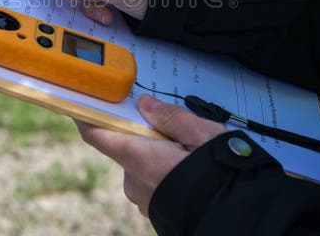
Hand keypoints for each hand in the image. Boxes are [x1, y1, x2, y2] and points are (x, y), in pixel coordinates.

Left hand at [75, 95, 226, 215]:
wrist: (236, 218)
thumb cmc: (220, 178)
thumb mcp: (202, 134)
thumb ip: (171, 117)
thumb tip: (146, 105)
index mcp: (139, 157)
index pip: (97, 133)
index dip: (86, 116)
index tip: (83, 102)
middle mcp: (134, 180)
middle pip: (126, 146)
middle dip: (144, 135)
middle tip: (174, 128)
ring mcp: (143, 198)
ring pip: (143, 165)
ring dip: (158, 155)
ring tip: (190, 152)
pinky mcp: (155, 209)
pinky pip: (153, 182)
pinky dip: (165, 172)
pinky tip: (188, 170)